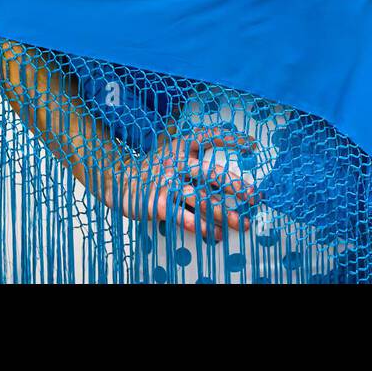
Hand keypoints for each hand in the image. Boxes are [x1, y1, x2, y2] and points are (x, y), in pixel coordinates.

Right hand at [96, 126, 260, 243]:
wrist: (116, 181)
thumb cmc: (152, 168)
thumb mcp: (171, 151)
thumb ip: (194, 150)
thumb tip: (222, 148)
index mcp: (182, 146)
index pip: (210, 137)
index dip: (232, 139)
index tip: (252, 145)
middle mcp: (177, 163)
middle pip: (212, 174)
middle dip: (236, 186)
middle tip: (254, 197)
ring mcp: (167, 184)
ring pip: (201, 199)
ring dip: (223, 213)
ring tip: (241, 223)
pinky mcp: (157, 204)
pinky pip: (182, 216)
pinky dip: (200, 226)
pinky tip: (214, 233)